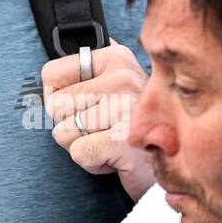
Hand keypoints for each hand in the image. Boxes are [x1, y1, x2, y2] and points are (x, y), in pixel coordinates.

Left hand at [41, 38, 154, 200]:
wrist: (172, 165)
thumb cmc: (131, 126)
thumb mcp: (110, 90)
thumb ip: (83, 75)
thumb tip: (49, 77)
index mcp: (116, 57)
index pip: (50, 74)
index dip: (57, 98)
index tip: (84, 106)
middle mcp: (123, 76)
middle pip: (54, 106)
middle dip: (70, 126)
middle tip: (102, 129)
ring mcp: (126, 107)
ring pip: (62, 132)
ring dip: (81, 145)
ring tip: (110, 141)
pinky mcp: (126, 139)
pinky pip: (78, 153)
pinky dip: (91, 163)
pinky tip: (116, 157)